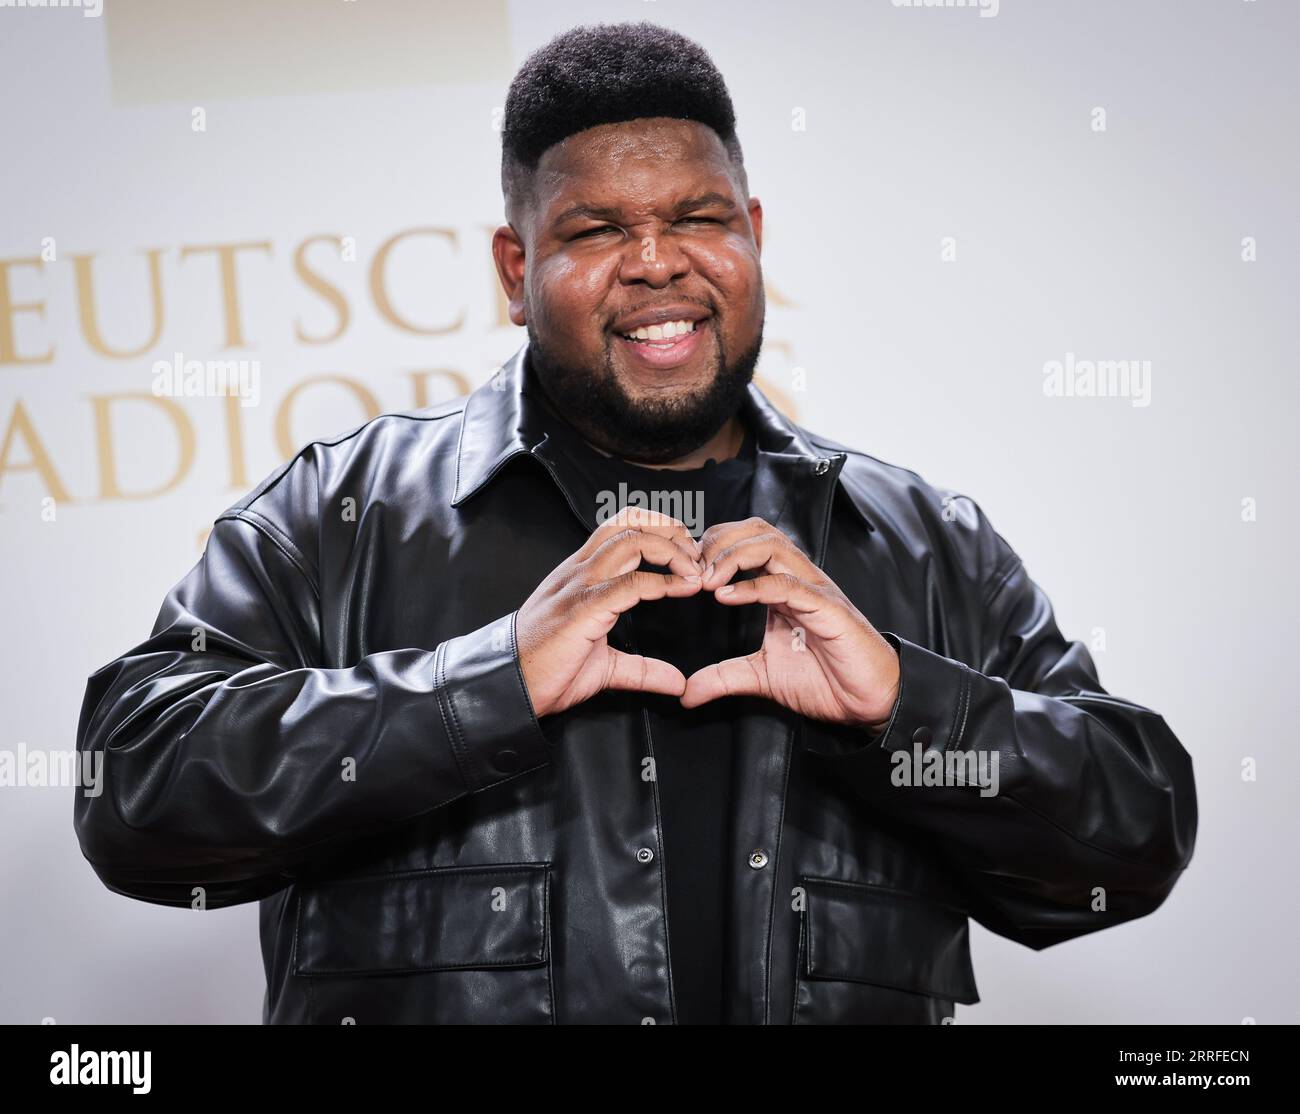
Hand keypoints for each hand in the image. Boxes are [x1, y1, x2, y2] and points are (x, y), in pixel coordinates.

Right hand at [516, 506, 704, 717]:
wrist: (507, 687)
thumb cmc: (545, 671)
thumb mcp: (604, 668)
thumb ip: (642, 669)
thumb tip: (678, 681)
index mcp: (581, 575)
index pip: (621, 528)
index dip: (660, 531)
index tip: (688, 556)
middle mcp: (579, 571)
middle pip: (629, 523)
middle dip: (671, 531)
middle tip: (696, 556)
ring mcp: (579, 586)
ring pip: (630, 541)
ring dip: (671, 551)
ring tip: (693, 571)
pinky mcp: (582, 608)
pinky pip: (628, 584)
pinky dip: (661, 583)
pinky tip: (682, 590)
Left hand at [680, 517, 900, 729]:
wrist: (868, 702)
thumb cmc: (825, 681)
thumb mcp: (761, 677)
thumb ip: (724, 678)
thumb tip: (687, 693)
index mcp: (782, 586)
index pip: (746, 541)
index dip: (712, 548)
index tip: (684, 572)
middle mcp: (798, 579)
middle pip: (757, 530)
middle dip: (719, 541)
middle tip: (692, 570)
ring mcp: (814, 590)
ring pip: (773, 545)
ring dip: (732, 557)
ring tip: (706, 581)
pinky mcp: (828, 608)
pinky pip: (788, 584)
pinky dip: (754, 586)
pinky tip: (726, 597)